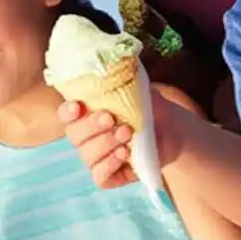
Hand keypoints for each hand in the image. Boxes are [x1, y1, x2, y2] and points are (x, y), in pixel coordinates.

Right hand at [58, 90, 187, 188]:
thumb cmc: (152, 110)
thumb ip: (125, 83)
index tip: (77, 106)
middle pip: (74, 135)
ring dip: (105, 144)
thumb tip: (116, 63)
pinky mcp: (107, 176)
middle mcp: (86, 136)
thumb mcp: (141, 92)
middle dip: (91, 126)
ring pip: (86, 155)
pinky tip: (125, 155)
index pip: (66, 113)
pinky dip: (109, 165)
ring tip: (127, 134)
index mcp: (87, 113)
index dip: (66, 111)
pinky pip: (99, 176)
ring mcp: (95, 157)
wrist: (174, 135)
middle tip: (110, 118)